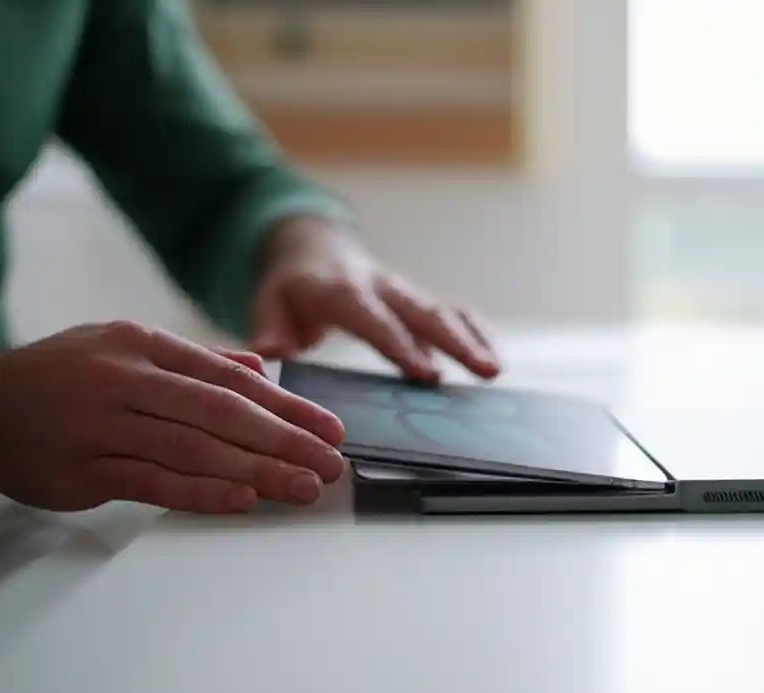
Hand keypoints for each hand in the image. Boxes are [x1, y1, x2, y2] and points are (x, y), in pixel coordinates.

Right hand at [0, 322, 347, 513]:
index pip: (230, 378)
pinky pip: (155, 483)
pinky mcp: (83, 470)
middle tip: (330, 462)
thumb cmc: (57, 378)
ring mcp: (101, 425)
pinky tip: (243, 500)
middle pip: (221, 413)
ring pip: (194, 449)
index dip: (286, 406)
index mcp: (141, 344)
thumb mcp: (120, 347)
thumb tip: (257, 368)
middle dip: (285, 440)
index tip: (327, 427)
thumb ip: (192, 361)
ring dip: (256, 472)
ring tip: (301, 487)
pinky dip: (203, 492)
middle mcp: (124, 379)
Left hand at [250, 216, 500, 382]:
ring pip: (445, 311)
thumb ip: (270, 329)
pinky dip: (476, 332)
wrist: (313, 248)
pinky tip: (493, 359)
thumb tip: (268, 353)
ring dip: (472, 339)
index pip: (376, 321)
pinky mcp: (418, 300)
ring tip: (495, 371)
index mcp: (343, 291)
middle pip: (424, 313)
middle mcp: (381, 287)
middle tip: (484, 371)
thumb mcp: (269, 302)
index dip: (402, 345)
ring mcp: (404, 292)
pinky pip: (453, 312)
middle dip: (456, 342)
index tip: (428, 373)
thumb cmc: (291, 286)